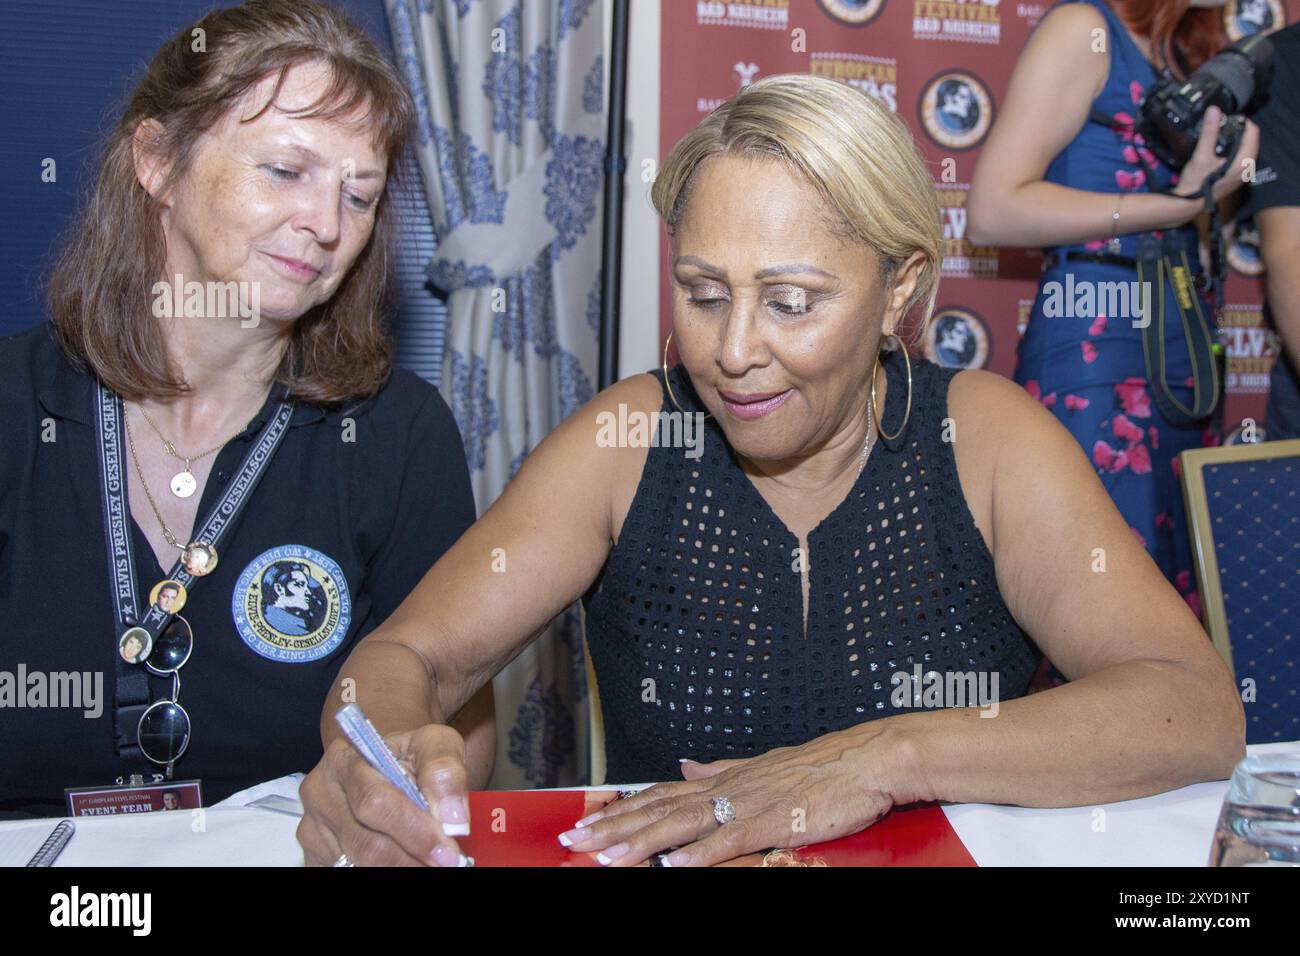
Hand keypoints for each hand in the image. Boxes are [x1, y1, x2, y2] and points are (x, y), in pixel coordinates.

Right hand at [297, 724, 471, 866]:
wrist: (387, 764)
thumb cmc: (409, 756)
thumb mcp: (435, 744)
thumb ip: (445, 771)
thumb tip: (451, 818)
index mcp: (343, 759)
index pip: (375, 802)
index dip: (415, 831)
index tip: (448, 851)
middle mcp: (320, 793)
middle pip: (367, 843)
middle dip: (412, 858)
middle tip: (447, 863)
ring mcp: (313, 828)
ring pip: (360, 864)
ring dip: (402, 867)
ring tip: (429, 861)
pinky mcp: (315, 855)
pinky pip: (348, 872)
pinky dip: (382, 872)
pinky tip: (406, 861)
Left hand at [555, 725, 908, 866]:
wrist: (865, 760)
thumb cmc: (820, 768)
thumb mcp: (762, 765)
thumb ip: (721, 769)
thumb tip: (687, 767)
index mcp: (724, 778)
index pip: (659, 794)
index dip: (620, 808)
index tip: (586, 820)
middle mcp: (727, 788)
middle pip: (658, 808)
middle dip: (613, 826)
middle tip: (574, 839)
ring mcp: (747, 805)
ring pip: (682, 824)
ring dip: (641, 841)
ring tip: (606, 856)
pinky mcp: (771, 823)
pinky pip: (727, 841)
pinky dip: (697, 855)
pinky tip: (671, 865)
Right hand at [1172, 105, 1259, 205]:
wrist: (1188, 204)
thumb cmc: (1196, 181)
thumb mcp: (1201, 154)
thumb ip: (1209, 131)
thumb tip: (1214, 110)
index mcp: (1244, 160)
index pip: (1253, 132)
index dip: (1242, 122)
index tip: (1228, 118)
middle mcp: (1248, 167)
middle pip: (1250, 140)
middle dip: (1239, 130)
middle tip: (1223, 125)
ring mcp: (1243, 174)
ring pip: (1246, 149)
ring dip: (1236, 140)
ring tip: (1220, 135)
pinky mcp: (1236, 178)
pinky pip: (1241, 158)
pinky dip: (1234, 150)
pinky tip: (1220, 150)